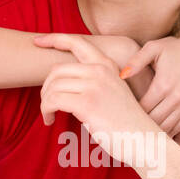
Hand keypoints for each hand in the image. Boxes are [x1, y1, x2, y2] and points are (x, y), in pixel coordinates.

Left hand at [38, 33, 164, 171]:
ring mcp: (94, 85)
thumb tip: (63, 80)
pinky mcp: (86, 103)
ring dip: (45, 103)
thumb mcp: (113, 91)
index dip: (54, 38)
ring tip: (49, 115)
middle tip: (47, 104)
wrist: (142, 140)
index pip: (77, 41)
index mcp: (107, 65)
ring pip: (52, 87)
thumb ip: (94, 80)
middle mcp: (100, 70)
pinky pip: (52, 100)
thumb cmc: (125, 122)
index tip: (37, 41)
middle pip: (57, 70)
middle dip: (46, 88)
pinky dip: (46, 111)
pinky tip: (50, 120)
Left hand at [122, 32, 179, 138]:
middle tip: (130, 126)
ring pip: (168, 127)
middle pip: (154, 121)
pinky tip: (159, 131)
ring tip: (142, 132)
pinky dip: (170, 130)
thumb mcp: (153, 48)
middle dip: (141, 124)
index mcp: (163, 84)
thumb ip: (136, 61)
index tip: (123, 114)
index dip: (131, 113)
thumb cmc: (174, 46)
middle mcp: (177, 97)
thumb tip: (121, 75)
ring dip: (155, 130)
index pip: (143, 108)